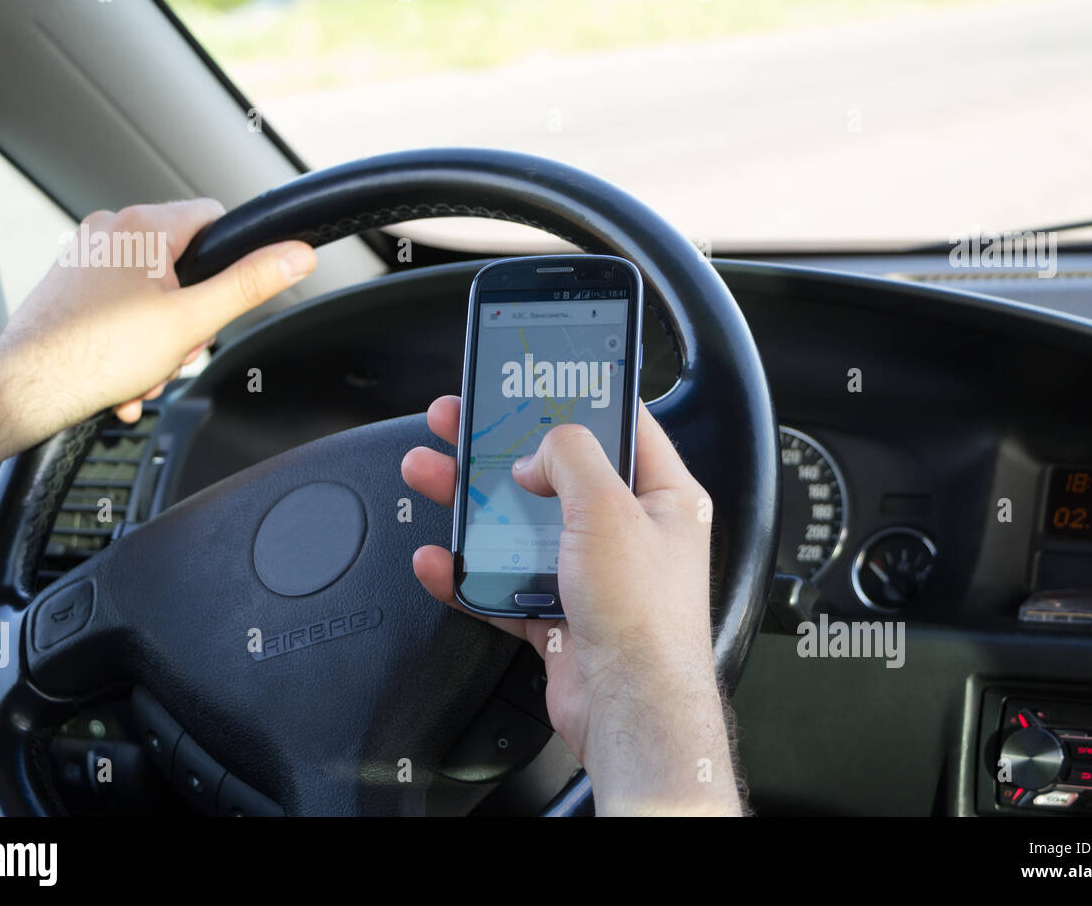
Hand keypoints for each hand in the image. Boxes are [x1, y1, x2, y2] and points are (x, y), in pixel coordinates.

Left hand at [0, 198, 316, 439]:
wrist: (26, 389)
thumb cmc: (96, 354)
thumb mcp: (194, 322)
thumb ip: (250, 285)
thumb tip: (296, 256)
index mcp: (143, 226)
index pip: (215, 219)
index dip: (230, 262)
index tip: (221, 301)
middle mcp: (109, 230)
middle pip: (184, 265)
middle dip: (188, 319)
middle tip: (176, 352)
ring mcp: (85, 258)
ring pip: (152, 294)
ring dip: (160, 340)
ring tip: (143, 373)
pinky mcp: (70, 286)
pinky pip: (120, 308)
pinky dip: (131, 343)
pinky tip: (124, 377)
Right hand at [401, 396, 742, 814]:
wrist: (628, 710)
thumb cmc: (644, 617)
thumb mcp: (607, 507)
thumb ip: (571, 458)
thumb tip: (541, 451)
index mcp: (661, 497)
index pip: (622, 427)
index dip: (578, 400)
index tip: (537, 381)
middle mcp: (629, 533)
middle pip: (555, 473)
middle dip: (501, 448)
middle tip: (460, 422)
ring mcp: (592, 575)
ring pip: (521, 526)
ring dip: (472, 504)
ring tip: (429, 474)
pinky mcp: (561, 615)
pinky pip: (505, 584)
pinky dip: (470, 572)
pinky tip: (440, 560)